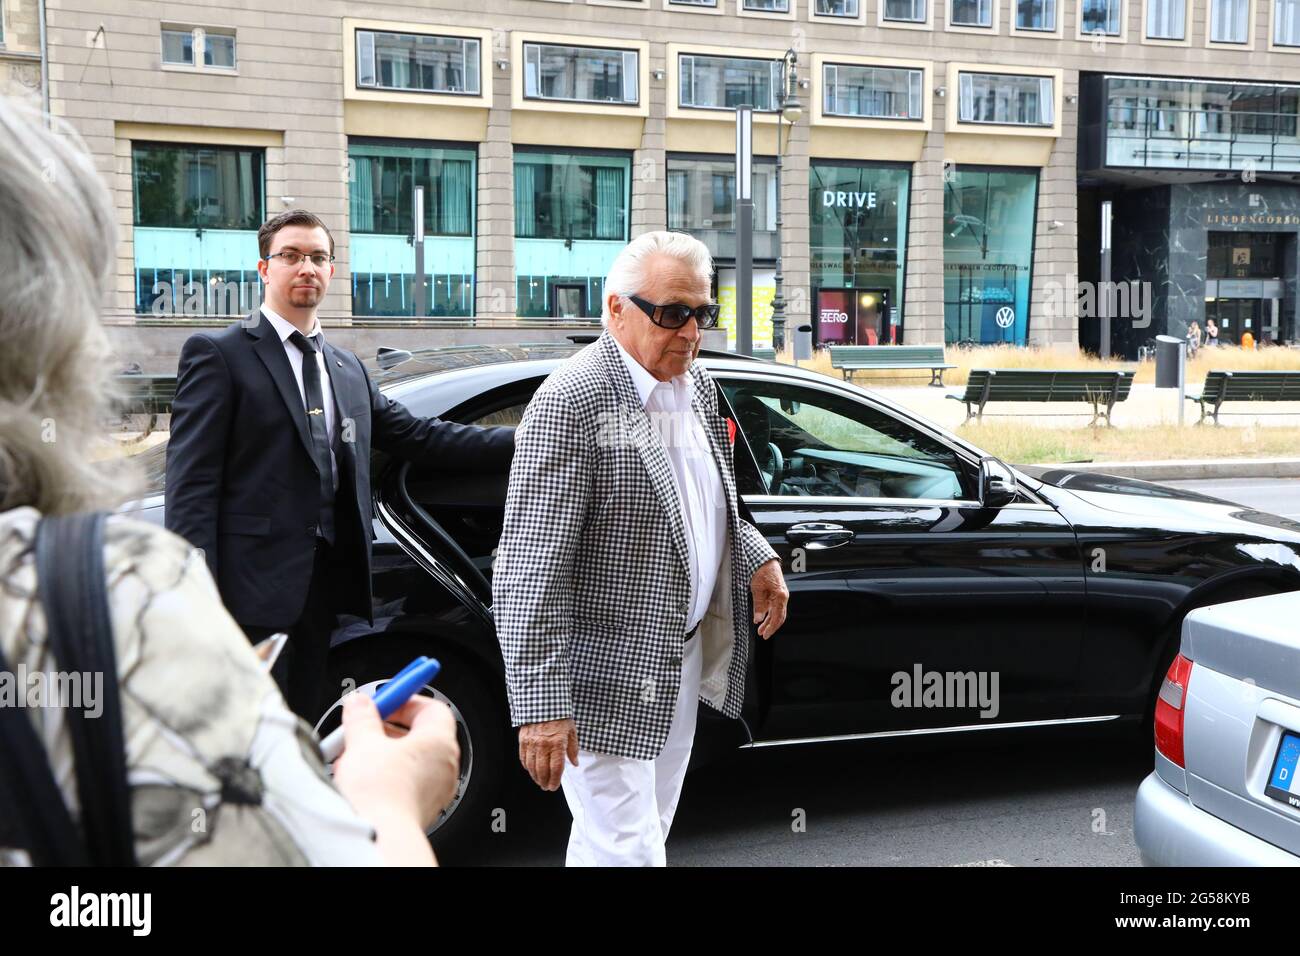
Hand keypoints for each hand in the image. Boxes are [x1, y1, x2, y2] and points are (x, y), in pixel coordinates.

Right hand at [332, 693, 459, 831]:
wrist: (379, 835)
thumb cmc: (380, 794)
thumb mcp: (363, 742)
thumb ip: (362, 717)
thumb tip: (361, 703)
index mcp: (439, 741)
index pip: (432, 707)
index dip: (406, 700)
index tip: (384, 700)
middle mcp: (444, 764)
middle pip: (420, 733)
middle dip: (387, 728)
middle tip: (364, 726)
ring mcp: (435, 788)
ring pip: (409, 759)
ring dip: (382, 752)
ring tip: (356, 756)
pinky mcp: (421, 806)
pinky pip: (406, 781)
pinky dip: (386, 774)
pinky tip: (361, 779)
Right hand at [518, 718, 578, 790]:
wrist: (544, 704)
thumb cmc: (560, 717)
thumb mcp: (571, 732)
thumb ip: (573, 749)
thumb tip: (574, 763)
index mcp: (557, 744)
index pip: (555, 768)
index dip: (555, 780)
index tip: (554, 786)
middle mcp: (543, 745)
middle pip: (542, 770)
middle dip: (545, 782)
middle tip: (547, 787)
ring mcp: (531, 743)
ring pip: (531, 766)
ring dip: (535, 777)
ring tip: (540, 782)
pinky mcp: (523, 740)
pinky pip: (523, 758)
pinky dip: (527, 767)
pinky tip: (531, 770)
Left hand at [750, 558, 788, 639]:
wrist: (765, 559)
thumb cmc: (762, 571)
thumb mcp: (757, 589)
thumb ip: (758, 605)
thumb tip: (758, 619)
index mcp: (780, 596)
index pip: (777, 617)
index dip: (771, 627)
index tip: (765, 635)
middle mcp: (783, 597)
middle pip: (779, 617)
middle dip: (771, 627)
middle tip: (763, 635)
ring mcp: (780, 595)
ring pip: (776, 613)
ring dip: (769, 621)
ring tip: (761, 629)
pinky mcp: (777, 594)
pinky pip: (774, 607)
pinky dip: (769, 614)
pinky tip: (762, 619)